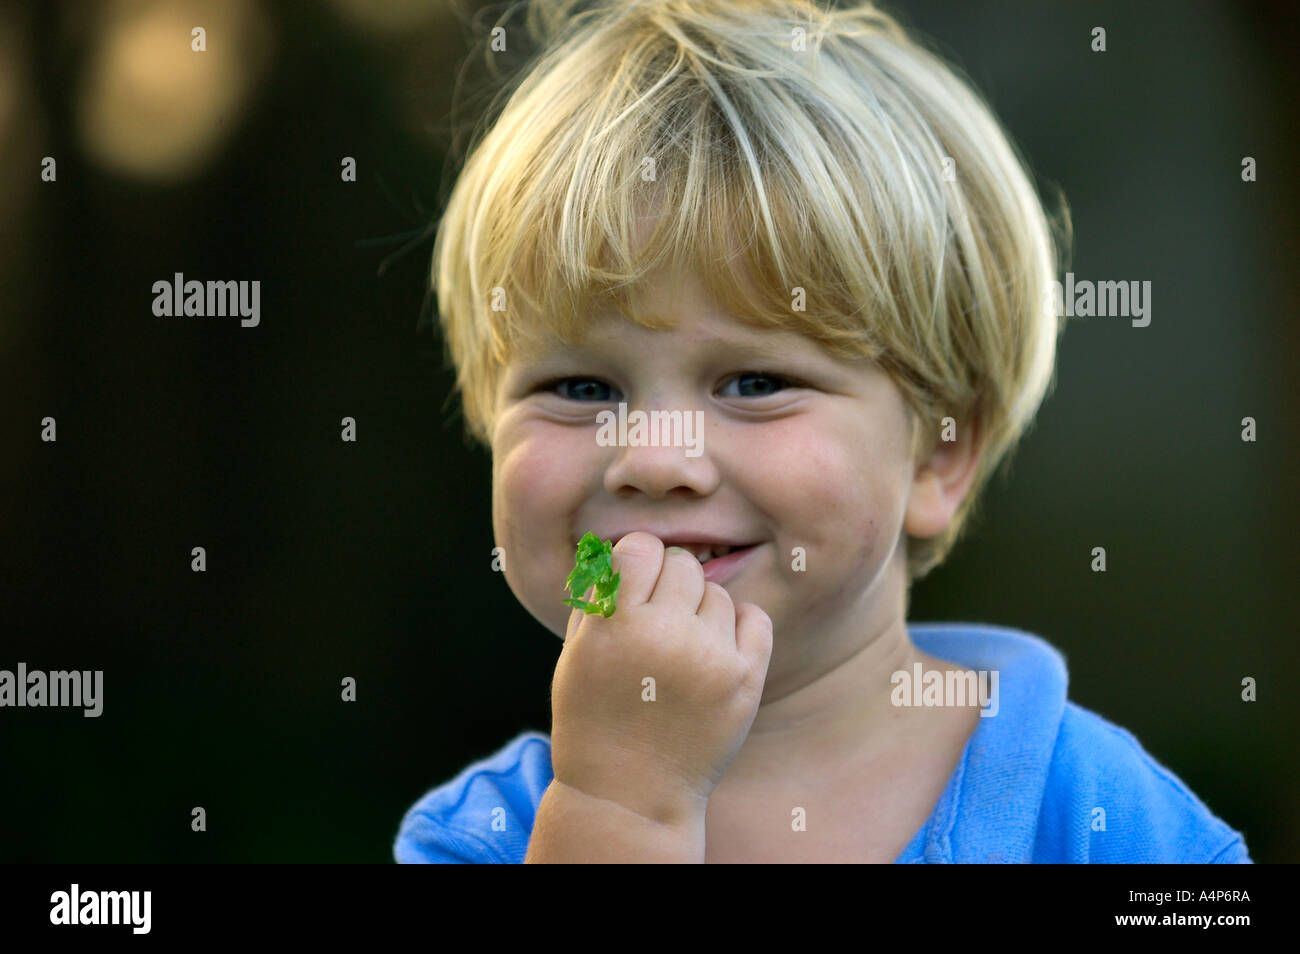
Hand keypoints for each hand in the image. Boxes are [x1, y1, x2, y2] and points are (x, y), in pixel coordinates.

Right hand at [549, 532, 772, 825]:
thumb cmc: (595, 717)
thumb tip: (624, 547)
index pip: (639, 547)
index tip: (633, 583)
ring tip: (680, 651)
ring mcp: (709, 658)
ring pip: (717, 593)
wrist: (630, 794)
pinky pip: (755, 617)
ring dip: (700, 612)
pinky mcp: (744, 680)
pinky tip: (714, 652)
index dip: (636, 561)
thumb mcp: (576, 654)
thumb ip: (596, 595)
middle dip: (670, 584)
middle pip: (683, 564)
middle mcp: (663, 635)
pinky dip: (737, 628)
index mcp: (613, 626)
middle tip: (659, 618)